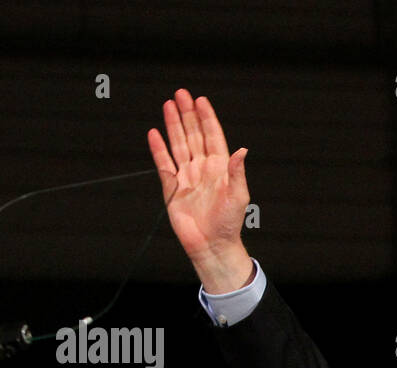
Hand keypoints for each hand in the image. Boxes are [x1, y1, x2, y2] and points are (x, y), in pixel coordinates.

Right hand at [147, 88, 253, 292]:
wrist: (211, 245)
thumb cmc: (228, 224)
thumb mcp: (238, 197)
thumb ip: (238, 173)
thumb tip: (242, 150)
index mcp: (220, 169)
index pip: (212, 137)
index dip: (206, 118)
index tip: (200, 100)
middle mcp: (203, 169)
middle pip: (193, 135)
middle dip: (187, 115)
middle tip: (181, 94)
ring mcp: (187, 177)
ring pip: (178, 145)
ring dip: (173, 125)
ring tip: (168, 105)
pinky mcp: (172, 188)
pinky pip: (163, 164)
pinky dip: (158, 149)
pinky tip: (154, 133)